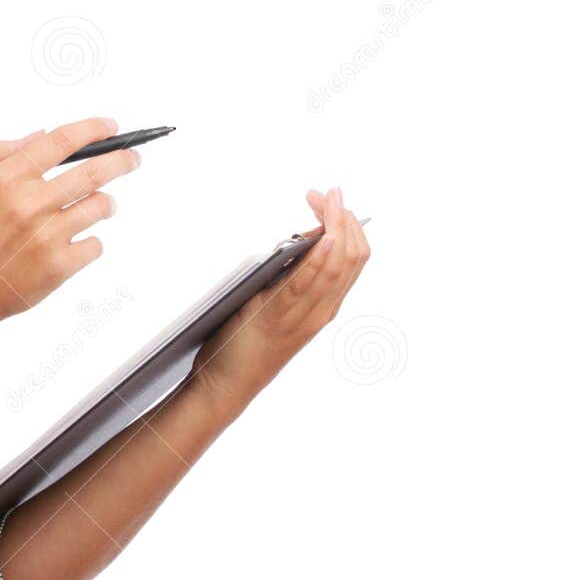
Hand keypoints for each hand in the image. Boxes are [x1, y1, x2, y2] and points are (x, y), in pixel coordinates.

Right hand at [0, 117, 141, 335]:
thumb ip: (2, 153)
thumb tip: (41, 136)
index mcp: (7, 178)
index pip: (62, 141)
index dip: (93, 129)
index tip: (110, 127)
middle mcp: (30, 204)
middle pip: (95, 171)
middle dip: (122, 160)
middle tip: (132, 158)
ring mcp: (47, 236)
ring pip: (100, 206)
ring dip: (106, 203)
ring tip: (101, 205)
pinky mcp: (59, 266)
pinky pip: (95, 244)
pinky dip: (90, 240)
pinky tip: (74, 241)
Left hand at [186, 187, 370, 410]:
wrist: (225, 386)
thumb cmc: (244, 344)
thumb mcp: (273, 303)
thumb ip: (288, 275)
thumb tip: (297, 237)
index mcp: (323, 306)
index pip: (354, 259)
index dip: (349, 225)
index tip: (334, 200)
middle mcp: (321, 311)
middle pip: (352, 258)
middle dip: (344, 219)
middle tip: (330, 193)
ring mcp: (304, 317)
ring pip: (337, 268)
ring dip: (334, 229)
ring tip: (329, 203)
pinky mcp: (279, 320)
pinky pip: (305, 285)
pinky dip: (317, 260)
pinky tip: (322, 239)